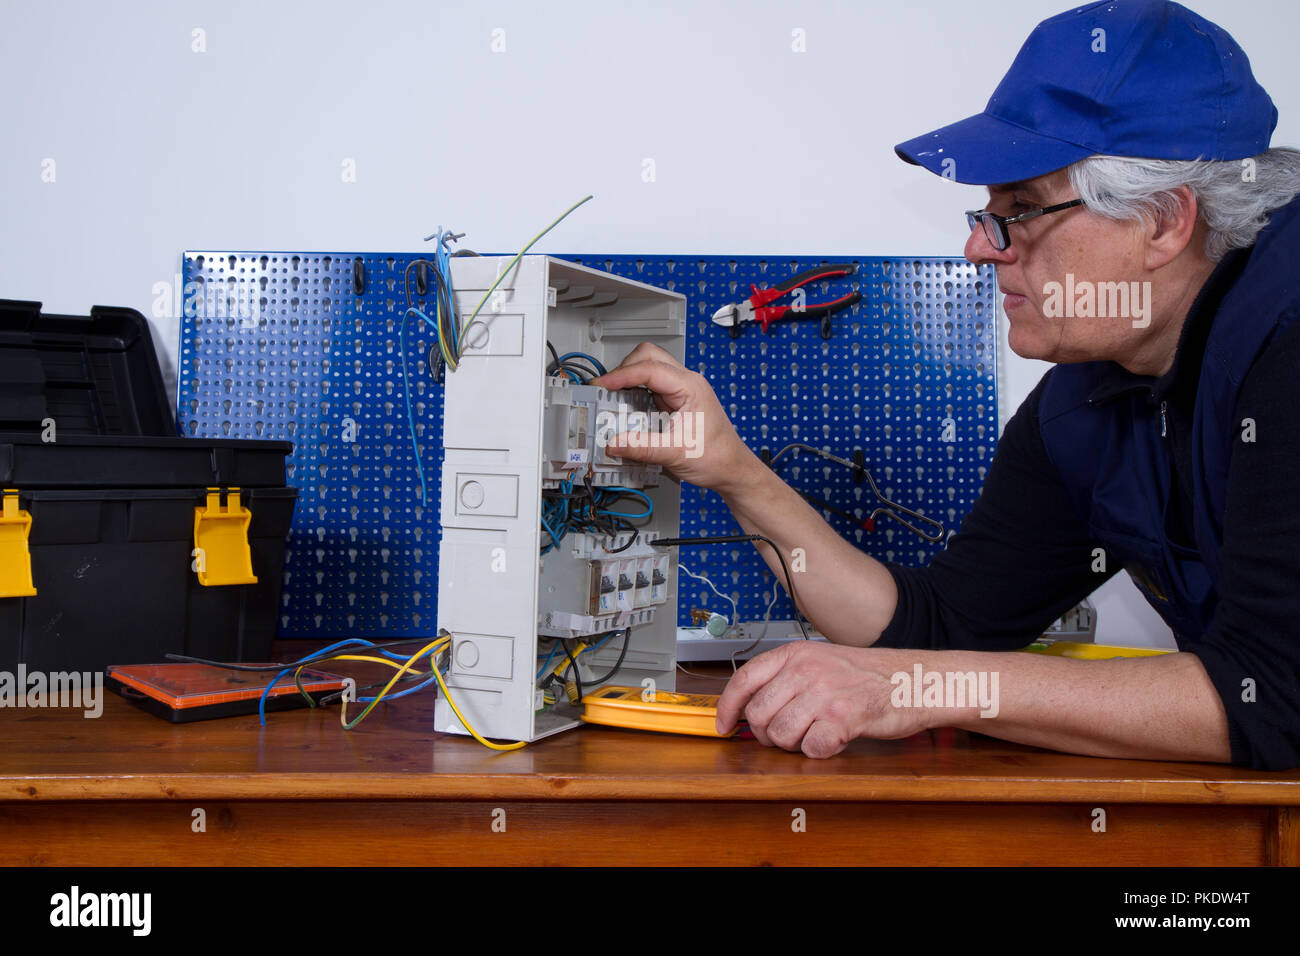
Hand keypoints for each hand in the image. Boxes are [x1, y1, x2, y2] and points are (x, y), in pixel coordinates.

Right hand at [590, 342, 758, 492]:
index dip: (621, 375)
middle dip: (623, 369)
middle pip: (648, 357)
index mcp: (691, 387)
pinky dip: (634, 393)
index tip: (601, 386)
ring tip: (611, 397)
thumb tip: (614, 442)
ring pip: (648, 369)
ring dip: (628, 380)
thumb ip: (642, 448)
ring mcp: (681, 391)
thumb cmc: (718, 457)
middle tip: (604, 388)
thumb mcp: (675, 454)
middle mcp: (687, 383)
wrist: (732, 469)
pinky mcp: (675, 401)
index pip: (650, 369)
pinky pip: (650, 387)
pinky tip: (626, 408)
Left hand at [715, 642, 932, 757]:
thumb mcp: (820, 661)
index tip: (723, 726)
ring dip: (794, 744)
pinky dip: (820, 751)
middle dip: (767, 734)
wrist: (913, 679)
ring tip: (815, 734)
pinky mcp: (843, 717)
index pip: (744, 679)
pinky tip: (834, 739)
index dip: (727, 707)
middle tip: (789, 734)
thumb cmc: (867, 675)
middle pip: (757, 715)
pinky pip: (811, 748)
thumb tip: (750, 708)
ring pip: (780, 734)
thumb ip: (786, 678)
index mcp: (795, 654)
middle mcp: (805, 670)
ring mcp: (824, 693)